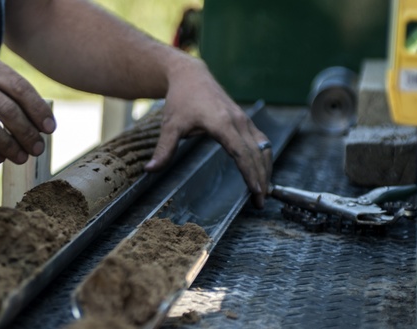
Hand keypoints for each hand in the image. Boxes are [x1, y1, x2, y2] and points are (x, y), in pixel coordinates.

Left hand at [144, 58, 271, 207]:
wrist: (190, 76)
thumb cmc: (180, 100)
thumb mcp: (170, 125)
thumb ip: (163, 149)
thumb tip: (150, 170)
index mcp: (222, 123)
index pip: (242, 152)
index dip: (250, 173)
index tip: (256, 191)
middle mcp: (238, 121)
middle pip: (256, 153)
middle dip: (261, 178)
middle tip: (260, 203)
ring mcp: (244, 120)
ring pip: (263, 147)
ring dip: (266, 170)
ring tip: (262, 194)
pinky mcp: (245, 121)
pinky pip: (261, 142)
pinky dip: (264, 158)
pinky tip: (262, 173)